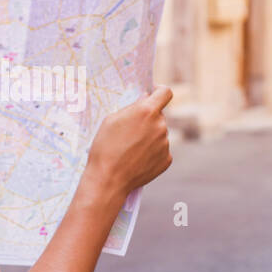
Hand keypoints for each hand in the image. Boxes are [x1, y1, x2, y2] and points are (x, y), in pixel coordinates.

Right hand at [85, 86, 173, 200]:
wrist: (108, 179)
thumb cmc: (105, 147)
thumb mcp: (111, 120)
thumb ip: (132, 107)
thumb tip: (145, 99)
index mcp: (147, 111)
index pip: (165, 92)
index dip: (159, 91)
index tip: (152, 94)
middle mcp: (160, 126)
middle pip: (159, 116)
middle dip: (147, 119)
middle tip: (130, 131)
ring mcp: (165, 144)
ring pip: (159, 133)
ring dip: (149, 137)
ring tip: (130, 149)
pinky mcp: (166, 159)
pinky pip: (161, 150)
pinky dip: (151, 152)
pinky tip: (136, 159)